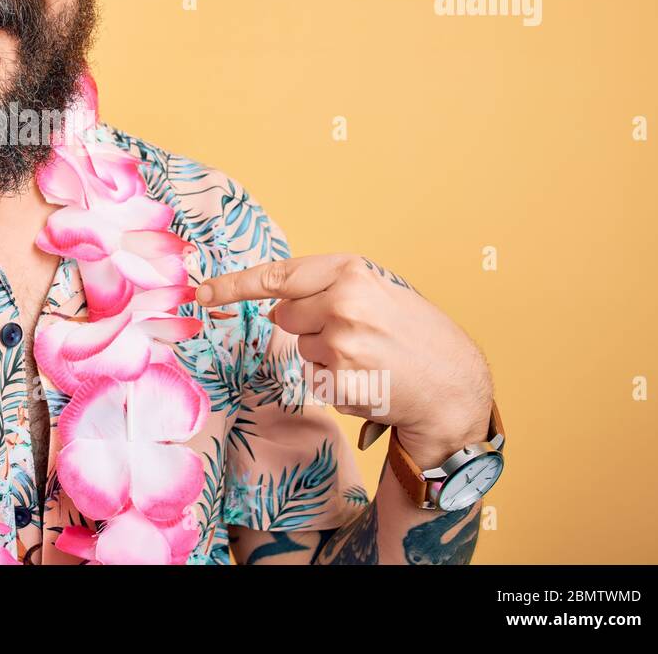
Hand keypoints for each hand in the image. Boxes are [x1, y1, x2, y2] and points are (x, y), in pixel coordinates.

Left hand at [196, 253, 492, 466]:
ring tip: (370, 358)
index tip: (202, 290)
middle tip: (354, 334)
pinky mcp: (338, 383)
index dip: (234, 285)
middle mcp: (341, 304)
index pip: (277, 276)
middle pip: (284, 316)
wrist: (455, 386)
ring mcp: (338, 345)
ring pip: (300, 349)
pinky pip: (314, 379)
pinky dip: (335, 383)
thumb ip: (327, 289)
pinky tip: (370, 380)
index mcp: (350, 272)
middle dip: (306, 325)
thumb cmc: (417, 335)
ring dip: (324, 356)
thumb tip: (274, 304)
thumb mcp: (378, 290)